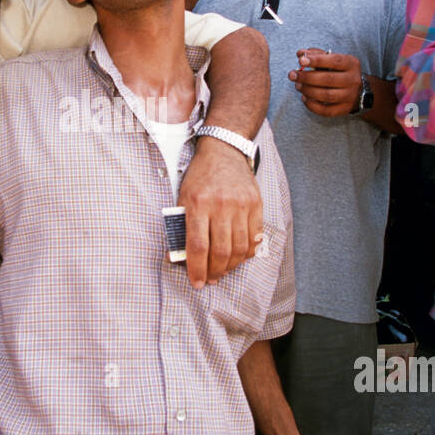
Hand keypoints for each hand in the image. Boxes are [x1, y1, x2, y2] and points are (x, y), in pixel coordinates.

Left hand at [178, 135, 262, 286]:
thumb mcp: (183, 197)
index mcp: (198, 204)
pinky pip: (255, 237)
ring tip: (223, 271)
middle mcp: (220, 205)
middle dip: (214, 272)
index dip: (197, 269)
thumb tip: (179, 256)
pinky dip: (247, 253)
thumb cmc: (200, 176)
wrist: (224, 151)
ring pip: (239, 248)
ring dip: (231, 266)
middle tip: (210, 280)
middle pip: (220, 251)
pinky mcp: (256, 204)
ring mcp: (240, 205)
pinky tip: (239, 258)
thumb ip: (182, 225)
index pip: (198, 246)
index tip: (196, 282)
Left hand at [289, 48, 360, 116]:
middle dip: (307, 77)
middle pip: (328, 79)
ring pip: (326, 95)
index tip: (301, 60)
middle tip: (292, 75)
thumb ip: (317, 54)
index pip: (334, 61)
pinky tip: (304, 98)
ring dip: (308, 90)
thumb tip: (300, 53)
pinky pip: (326, 110)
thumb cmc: (339, 71)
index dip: (317, 60)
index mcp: (351, 64)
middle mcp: (353, 80)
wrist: (358, 90)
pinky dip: (312, 105)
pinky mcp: (344, 109)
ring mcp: (349, 96)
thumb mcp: (333, 59)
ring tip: (297, 85)